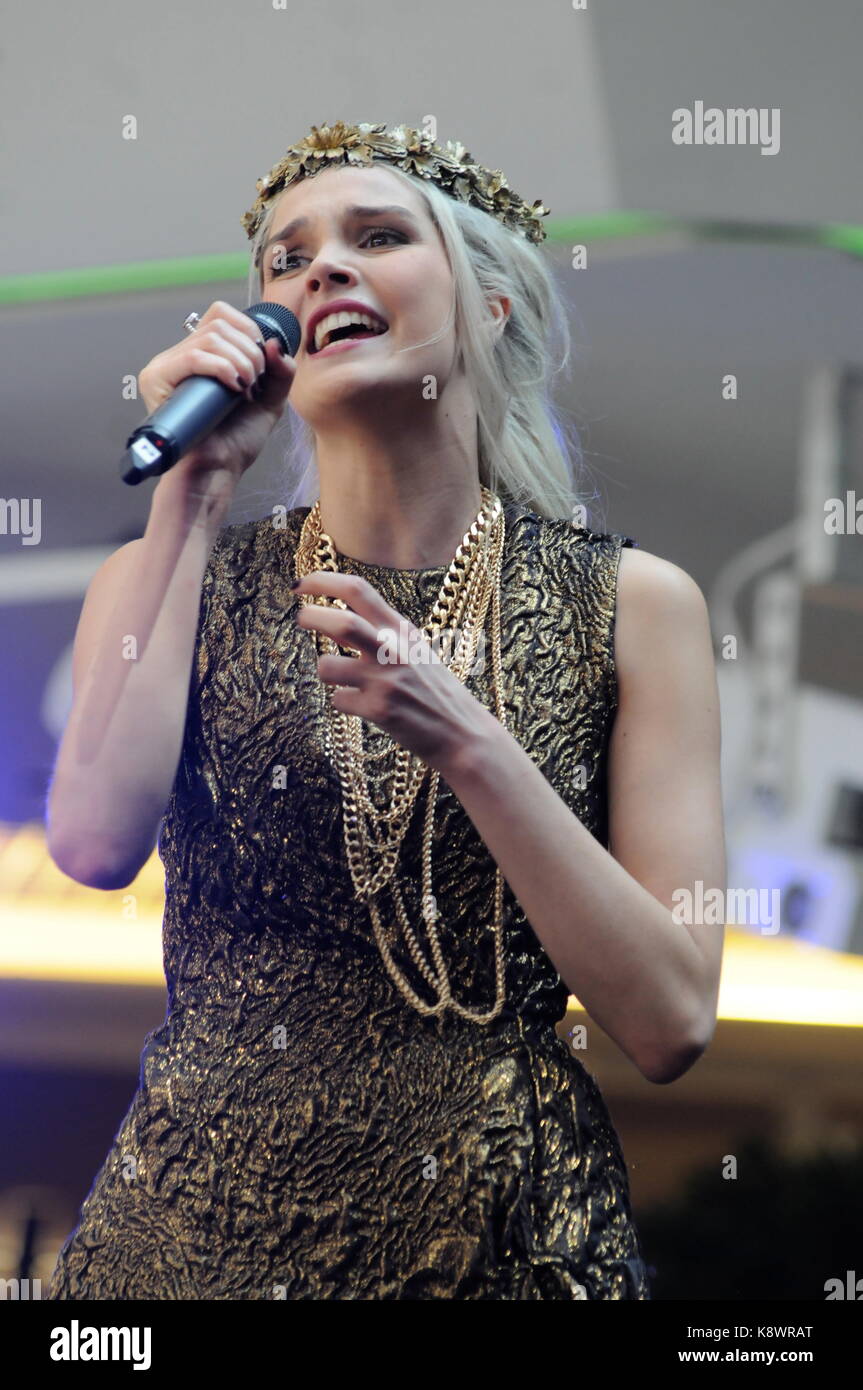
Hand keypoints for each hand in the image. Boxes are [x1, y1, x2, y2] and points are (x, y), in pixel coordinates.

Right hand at [138, 299, 296, 484]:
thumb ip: (279, 371)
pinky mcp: (157, 379)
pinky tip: (234, 388)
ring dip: (240, 361)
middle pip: (219, 324)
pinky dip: (223, 368)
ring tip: (245, 390)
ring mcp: (165, 366)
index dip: (248, 331)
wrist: (216, 470)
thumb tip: (274, 342)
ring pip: (210, 337)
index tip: (261, 366)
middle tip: (254, 384)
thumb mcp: (269, 401)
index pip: (220, 315)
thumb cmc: (235, 442)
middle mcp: (179, 356)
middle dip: (250, 351)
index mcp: (200, 356)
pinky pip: (194, 356)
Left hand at [293, 571, 494, 775]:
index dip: (323, 581)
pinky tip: (362, 707)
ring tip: (341, 678)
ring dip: (326, 670)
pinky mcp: (379, 710)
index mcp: (401, 630)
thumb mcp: (417, 651)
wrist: (463, 733)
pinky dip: (343, 702)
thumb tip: (341, 619)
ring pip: (327, 666)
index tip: (301, 585)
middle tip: (301, 618)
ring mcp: (386, 681)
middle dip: (310, 616)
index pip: (358, 590)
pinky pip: (338, 700)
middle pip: (341, 622)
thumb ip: (384, 634)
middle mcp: (394, 651)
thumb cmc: (437, 692)